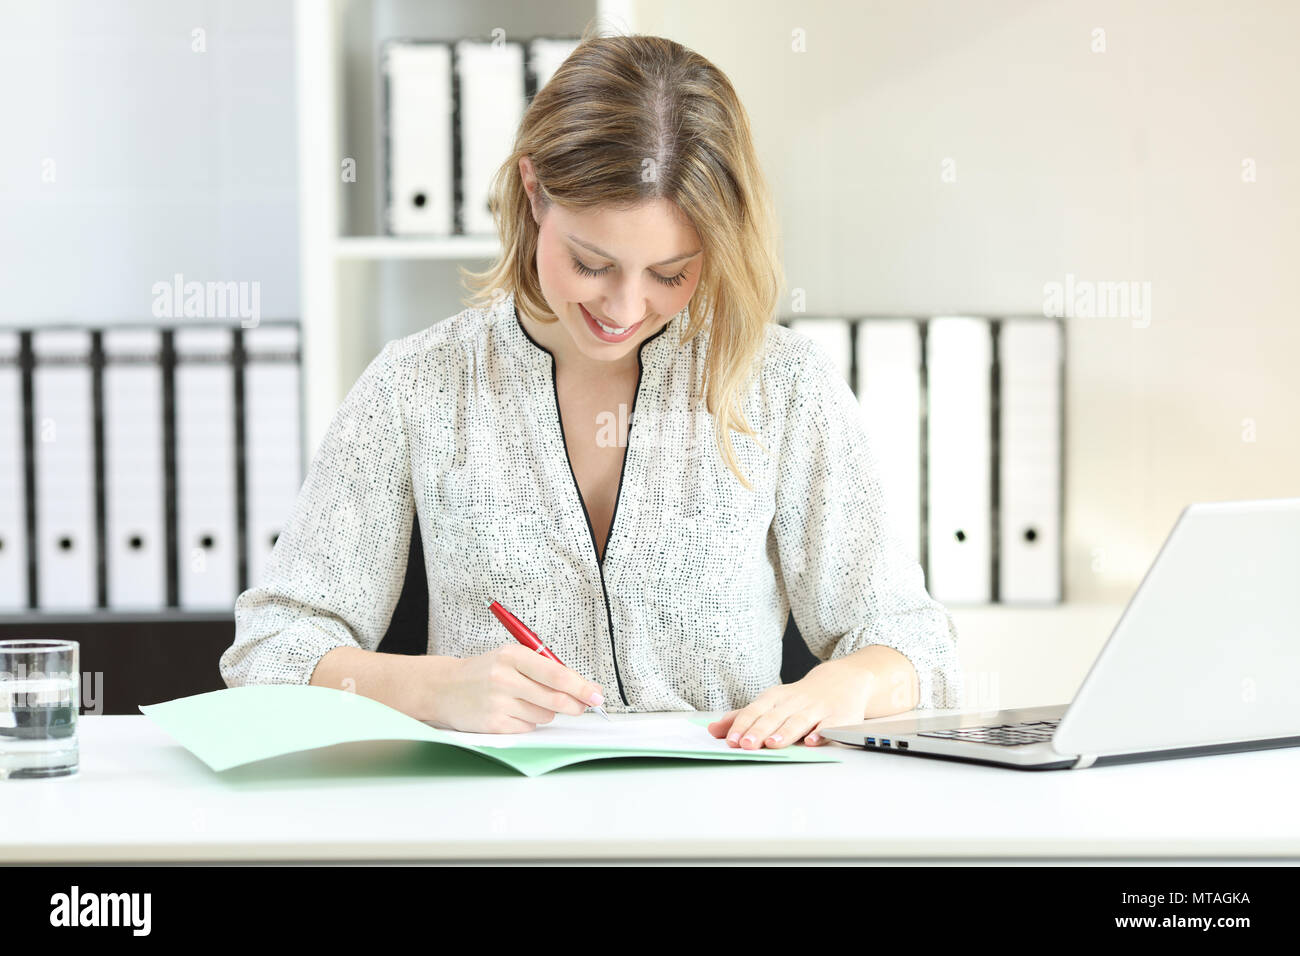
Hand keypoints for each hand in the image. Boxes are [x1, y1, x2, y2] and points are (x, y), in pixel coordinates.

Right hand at [420, 644, 604, 733]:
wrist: (445, 688)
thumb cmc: (486, 671)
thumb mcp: (512, 658)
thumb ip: (544, 669)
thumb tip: (580, 687)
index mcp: (512, 655)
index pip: (557, 674)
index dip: (581, 686)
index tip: (597, 694)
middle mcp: (504, 678)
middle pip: (555, 699)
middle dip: (575, 705)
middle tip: (583, 706)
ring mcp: (497, 703)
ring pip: (544, 715)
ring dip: (545, 712)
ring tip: (525, 701)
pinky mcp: (493, 724)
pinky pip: (528, 728)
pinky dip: (528, 722)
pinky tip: (512, 712)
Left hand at [707, 657, 876, 748]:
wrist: (840, 680)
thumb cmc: (798, 697)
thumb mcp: (770, 702)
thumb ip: (743, 717)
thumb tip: (712, 730)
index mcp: (775, 698)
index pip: (755, 711)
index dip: (742, 725)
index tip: (731, 740)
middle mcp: (794, 702)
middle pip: (774, 717)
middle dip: (759, 731)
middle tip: (746, 745)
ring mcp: (816, 709)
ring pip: (798, 721)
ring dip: (785, 732)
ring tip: (773, 744)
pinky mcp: (837, 717)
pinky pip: (828, 726)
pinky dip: (820, 734)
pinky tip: (812, 742)